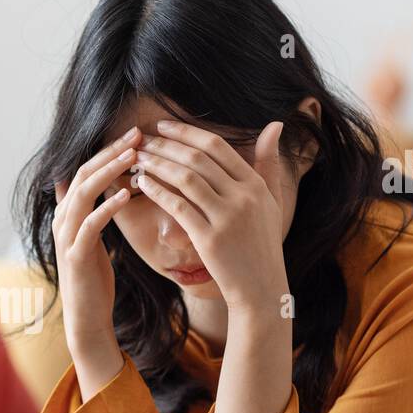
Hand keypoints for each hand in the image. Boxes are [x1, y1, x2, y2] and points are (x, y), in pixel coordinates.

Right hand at [51, 126, 141, 382]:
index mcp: (68, 214)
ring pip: (83, 193)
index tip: (136, 134)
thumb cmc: (95, 279)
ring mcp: (65, 237)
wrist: (87, 318)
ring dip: (109, 172)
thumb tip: (110, 187)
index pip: (86, 170)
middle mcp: (62, 220)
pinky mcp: (75, 256)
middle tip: (137, 134)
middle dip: (110, 152)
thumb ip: (95, 213)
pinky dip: (107, 206)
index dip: (109, 150)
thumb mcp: (94, 240)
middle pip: (82, 174)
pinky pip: (90, 224)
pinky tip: (127, 195)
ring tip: (133, 156)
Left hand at [133, 119, 291, 314]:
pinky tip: (142, 183)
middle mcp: (243, 197)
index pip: (217, 146)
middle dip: (165, 145)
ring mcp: (226, 218)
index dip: (186, 133)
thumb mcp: (272, 201)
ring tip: (138, 158)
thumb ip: (269, 164)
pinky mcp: (209, 239)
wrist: (260, 288)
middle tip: (141, 139)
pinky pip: (177, 206)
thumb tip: (274, 124)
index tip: (163, 126)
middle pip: (198, 159)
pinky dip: (157, 191)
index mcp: (255, 185)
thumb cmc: (262, 244)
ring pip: (185, 178)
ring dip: (157, 164)